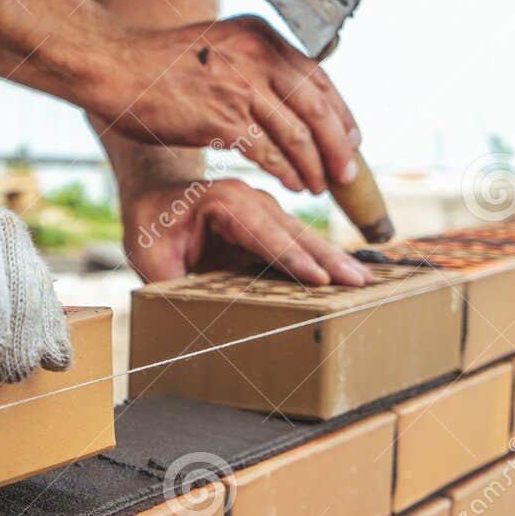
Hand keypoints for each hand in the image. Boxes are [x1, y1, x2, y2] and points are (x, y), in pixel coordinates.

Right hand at [91, 16, 361, 195]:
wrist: (114, 67)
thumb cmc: (157, 64)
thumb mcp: (217, 46)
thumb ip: (252, 63)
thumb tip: (286, 96)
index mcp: (261, 36)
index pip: (318, 77)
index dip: (341, 113)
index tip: (350, 139)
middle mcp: (258, 56)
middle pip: (317, 107)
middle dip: (339, 145)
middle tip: (347, 172)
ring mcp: (240, 87)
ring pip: (297, 133)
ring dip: (314, 165)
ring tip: (320, 185)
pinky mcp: (220, 118)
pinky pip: (268, 151)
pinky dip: (286, 171)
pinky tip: (292, 185)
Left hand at [122, 178, 372, 286]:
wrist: (154, 196)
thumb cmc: (150, 227)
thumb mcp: (150, 257)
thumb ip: (169, 283)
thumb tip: (185, 318)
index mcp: (223, 202)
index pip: (263, 234)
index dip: (291, 259)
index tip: (319, 279)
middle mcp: (252, 200)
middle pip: (295, 233)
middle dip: (328, 259)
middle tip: (360, 283)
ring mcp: (265, 210)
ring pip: (303, 237)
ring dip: (334, 259)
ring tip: (364, 282)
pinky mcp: (270, 224)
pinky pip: (298, 242)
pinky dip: (323, 258)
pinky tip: (346, 274)